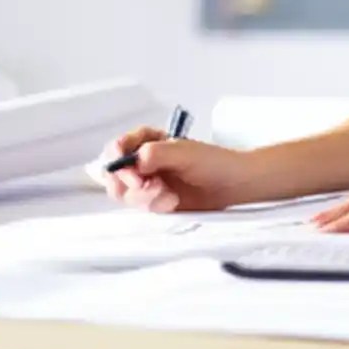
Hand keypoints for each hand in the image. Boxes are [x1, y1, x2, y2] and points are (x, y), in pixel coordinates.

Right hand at [86, 127, 256, 212]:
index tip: (135, 175)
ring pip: (126, 194)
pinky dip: (155, 206)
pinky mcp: (155, 201)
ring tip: (169, 195)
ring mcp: (147, 182)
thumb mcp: (184, 152)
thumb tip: (134, 161)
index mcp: (147, 141)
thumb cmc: (214, 162)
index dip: (118, 162)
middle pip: (114, 175)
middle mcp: (142, 161)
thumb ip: (155, 154)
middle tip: (153, 187)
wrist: (234, 184)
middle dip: (131, 185)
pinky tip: (173, 202)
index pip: (117, 148)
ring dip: (145, 197)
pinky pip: (141, 207)